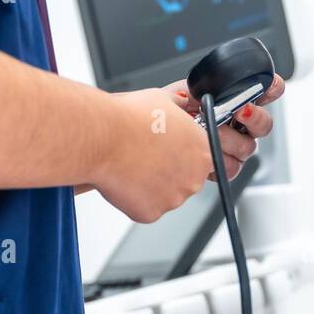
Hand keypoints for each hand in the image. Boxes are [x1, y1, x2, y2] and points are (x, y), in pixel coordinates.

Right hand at [91, 76, 284, 223]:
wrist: (102, 138)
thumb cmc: (128, 118)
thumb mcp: (165, 100)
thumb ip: (182, 109)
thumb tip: (184, 105)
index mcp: (203, 149)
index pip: (212, 161)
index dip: (193, 158)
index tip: (180, 156)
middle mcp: (194, 177)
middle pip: (188, 180)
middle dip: (172, 172)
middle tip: (150, 158)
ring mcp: (174, 198)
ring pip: (168, 195)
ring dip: (155, 185)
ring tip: (134, 165)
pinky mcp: (152, 213)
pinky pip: (149, 208)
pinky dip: (138, 199)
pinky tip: (126, 179)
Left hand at [169, 74, 284, 180]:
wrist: (150, 140)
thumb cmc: (164, 115)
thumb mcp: (181, 92)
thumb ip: (203, 87)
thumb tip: (216, 90)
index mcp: (234, 100)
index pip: (266, 91)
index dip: (271, 89)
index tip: (268, 88)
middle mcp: (239, 124)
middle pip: (264, 124)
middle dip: (253, 117)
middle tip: (238, 112)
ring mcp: (234, 146)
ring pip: (248, 147)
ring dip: (227, 139)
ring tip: (207, 134)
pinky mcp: (224, 167)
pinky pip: (232, 167)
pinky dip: (217, 159)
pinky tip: (203, 152)